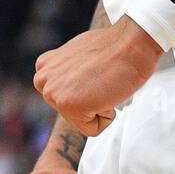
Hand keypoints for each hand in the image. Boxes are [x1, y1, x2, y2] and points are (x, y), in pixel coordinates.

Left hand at [34, 15, 161, 135]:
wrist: (131, 45)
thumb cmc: (113, 47)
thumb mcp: (78, 54)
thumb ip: (67, 70)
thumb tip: (75, 82)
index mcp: (44, 66)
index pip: (64, 97)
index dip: (86, 88)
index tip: (95, 71)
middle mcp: (43, 80)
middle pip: (70, 111)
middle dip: (89, 100)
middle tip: (100, 77)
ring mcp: (54, 94)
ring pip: (81, 120)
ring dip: (97, 107)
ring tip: (103, 83)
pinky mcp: (69, 106)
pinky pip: (93, 129)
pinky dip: (106, 116)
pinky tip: (107, 91)